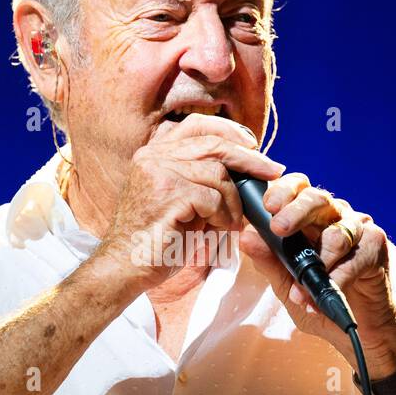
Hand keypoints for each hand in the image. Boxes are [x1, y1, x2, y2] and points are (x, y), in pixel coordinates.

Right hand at [98, 114, 285, 290]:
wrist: (123, 267)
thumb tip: (242, 169)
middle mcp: (153, 156)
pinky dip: (223, 216)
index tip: (252, 145)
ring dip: (233, 201)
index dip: (229, 131)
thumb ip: (198, 179)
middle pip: (214, 144)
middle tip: (272, 172)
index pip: (197, 127)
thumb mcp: (176, 200)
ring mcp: (159, 173)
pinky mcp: (168, 194)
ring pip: (218, 173)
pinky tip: (219, 230)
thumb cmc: (154, 239)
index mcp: (153, 154)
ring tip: (230, 222)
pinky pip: (213, 198)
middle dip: (249, 159)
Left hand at [236, 173, 395, 375]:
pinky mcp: (376, 246)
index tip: (267, 206)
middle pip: (317, 198)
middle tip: (279, 228)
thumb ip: (268, 261)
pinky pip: (354, 257)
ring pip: (337, 231)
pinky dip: (337, 278)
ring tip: (302, 288)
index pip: (297, 188)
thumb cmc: (319, 301)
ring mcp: (357, 229)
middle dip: (296, 211)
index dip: (283, 191)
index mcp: (309, 217)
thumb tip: (246, 237)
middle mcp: (334, 216)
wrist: (356, 331)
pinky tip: (327, 292)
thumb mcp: (286, 284)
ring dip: (317, 262)